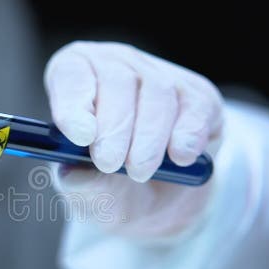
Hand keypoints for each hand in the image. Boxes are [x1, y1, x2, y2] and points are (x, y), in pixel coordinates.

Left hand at [44, 41, 223, 235]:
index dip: (73, 102)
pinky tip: (179, 157)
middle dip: (114, 126)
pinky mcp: (198, 95)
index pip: (70, 73)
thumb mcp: (89, 191)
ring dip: (149, 136)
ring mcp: (159, 75)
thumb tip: (74, 175)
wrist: (157, 201)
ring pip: (158, 91)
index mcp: (77, 79)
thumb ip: (80, 184)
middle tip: (109, 163)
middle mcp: (117, 67)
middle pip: (117, 81)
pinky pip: (196, 106)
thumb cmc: (110, 184)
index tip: (80, 136)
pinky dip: (187, 134)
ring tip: (139, 171)